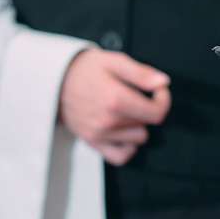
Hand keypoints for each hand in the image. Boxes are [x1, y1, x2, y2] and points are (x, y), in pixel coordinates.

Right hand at [59, 49, 170, 166]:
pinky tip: (124, 131)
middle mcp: (108, 121)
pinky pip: (121, 157)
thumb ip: (141, 73)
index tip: (157, 90)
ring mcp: (99, 135)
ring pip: (137, 139)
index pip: (157, 113)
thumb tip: (163, 83)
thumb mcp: (114, 61)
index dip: (163, 100)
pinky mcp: (92, 143)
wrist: (55, 80)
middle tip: (135, 95)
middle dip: (146, 109)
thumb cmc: (86, 69)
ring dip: (136, 126)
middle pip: (148, 125)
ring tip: (124, 110)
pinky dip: (127, 147)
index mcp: (116, 99)